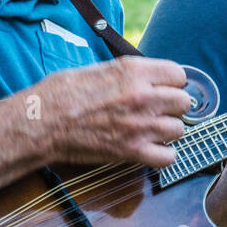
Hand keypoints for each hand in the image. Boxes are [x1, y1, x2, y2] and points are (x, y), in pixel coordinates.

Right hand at [37, 56, 192, 168]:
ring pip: (179, 129)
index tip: (164, 89)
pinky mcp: (133, 151)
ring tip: (151, 131)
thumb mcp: (101, 69)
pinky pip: (168, 157)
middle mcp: (143, 96)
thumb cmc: (63, 93)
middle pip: (183, 102)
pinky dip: (162, 156)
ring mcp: (141, 125)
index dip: (172, 83)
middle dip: (172, 107)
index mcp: (134, 71)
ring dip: (167, 131)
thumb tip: (149, 79)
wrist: (43, 122)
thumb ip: (131, 74)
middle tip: (157, 111)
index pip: (179, 75)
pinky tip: (150, 150)